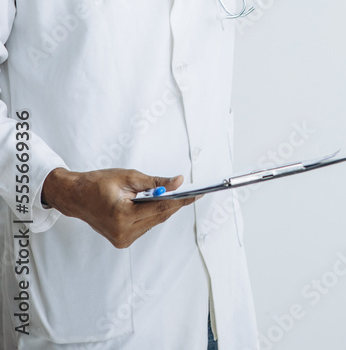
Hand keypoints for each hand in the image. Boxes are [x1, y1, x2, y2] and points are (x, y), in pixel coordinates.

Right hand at [41, 167, 195, 247]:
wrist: (75, 197)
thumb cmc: (97, 183)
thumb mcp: (128, 177)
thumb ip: (155, 182)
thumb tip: (177, 182)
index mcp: (123, 216)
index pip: (160, 208)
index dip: (181, 200)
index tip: (197, 193)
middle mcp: (123, 233)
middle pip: (159, 217)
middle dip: (176, 204)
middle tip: (194, 192)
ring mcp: (122, 240)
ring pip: (153, 222)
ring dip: (164, 209)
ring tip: (179, 195)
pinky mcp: (122, 241)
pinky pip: (145, 226)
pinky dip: (153, 214)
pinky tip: (159, 203)